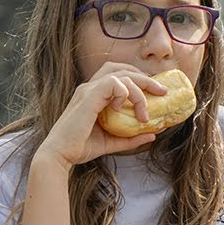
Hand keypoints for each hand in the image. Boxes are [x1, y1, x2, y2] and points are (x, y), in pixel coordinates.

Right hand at [36, 63, 168, 167]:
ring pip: (121, 75)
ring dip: (139, 90)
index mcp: (94, 94)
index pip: (118, 73)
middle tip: (163, 91)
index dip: (138, 77)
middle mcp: (90, 87)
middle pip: (123, 69)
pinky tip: (122, 109)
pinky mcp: (88, 97)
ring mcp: (88, 90)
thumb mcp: (112, 142)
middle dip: (146, 78)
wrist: (60, 155)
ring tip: (145, 111)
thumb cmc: (80, 147)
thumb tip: (153, 134)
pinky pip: (113, 83)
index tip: (154, 92)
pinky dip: (124, 93)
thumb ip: (131, 138)